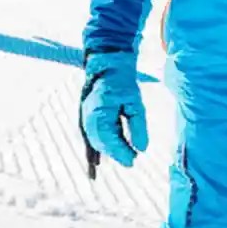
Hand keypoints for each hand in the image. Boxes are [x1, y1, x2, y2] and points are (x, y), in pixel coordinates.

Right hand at [80, 52, 148, 170]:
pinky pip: (91, 136)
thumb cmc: (123, 84)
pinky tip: (103, 159)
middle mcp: (88, 115)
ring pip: (95, 140)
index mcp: (99, 110)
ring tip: (125, 157)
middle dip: (115, 153)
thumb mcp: (136, 104)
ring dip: (108, 151)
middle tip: (132, 160)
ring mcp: (85, 116)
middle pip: (100, 142)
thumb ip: (138, 127)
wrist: (108, 67)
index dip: (120, 152)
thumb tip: (141, 149)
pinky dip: (98, 147)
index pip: (109, 138)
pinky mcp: (87, 117)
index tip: (133, 160)